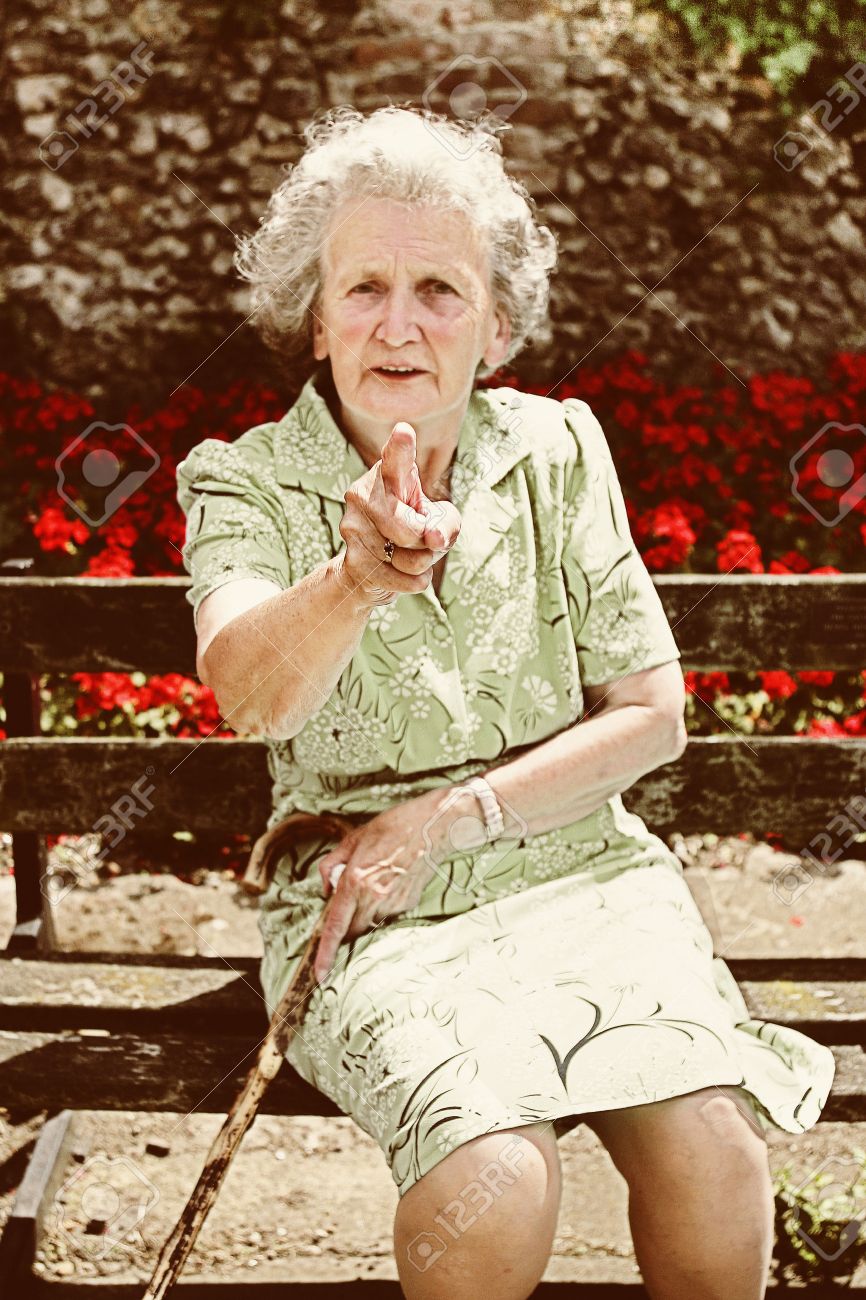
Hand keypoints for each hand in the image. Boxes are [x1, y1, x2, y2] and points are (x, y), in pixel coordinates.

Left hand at [312, 788, 459, 982]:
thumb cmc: (392, 827)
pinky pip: (387, 914)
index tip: (319, 974)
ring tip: (374, 881)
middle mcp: (374, 897)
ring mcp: (393, 903)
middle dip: (346, 925)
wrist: (432, 827)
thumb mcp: (352, 839)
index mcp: (355, 881)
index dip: (325, 953)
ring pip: (370, 923)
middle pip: (353, 931)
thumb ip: (330, 866)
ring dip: (365, 913)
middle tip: (349, 900)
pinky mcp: (408, 904)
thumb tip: (326, 890)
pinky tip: (390, 881)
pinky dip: (382, 905)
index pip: (335, 926)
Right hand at [334, 421, 461, 607]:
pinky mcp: (352, 561)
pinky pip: (402, 580)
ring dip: (423, 563)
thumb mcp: (441, 521)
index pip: (396, 461)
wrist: (371, 570)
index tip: (405, 432)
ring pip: (409, 558)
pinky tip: (401, 571)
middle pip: (409, 529)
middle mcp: (362, 494)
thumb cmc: (413, 531)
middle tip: (424, 537)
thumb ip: (448, 523)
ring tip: (410, 553)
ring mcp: (352, 527)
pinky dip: (414, 581)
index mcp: (388, 475)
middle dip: (426, 541)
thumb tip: (433, 537)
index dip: (400, 448)